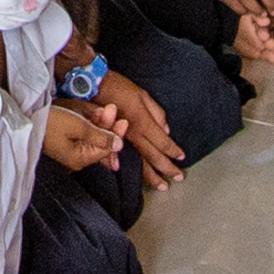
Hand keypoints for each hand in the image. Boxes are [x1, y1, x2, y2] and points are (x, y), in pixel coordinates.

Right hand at [43, 102, 122, 173]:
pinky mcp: (65, 140)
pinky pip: (83, 134)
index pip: (106, 149)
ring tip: (102, 109)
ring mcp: (70, 149)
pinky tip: (92, 114)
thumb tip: (118, 144)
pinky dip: (89, 124)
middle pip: (100, 143)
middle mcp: (76, 157)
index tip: (123, 120)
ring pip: (92, 136)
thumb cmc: (50, 123)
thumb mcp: (79, 127)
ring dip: (99, 122)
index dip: (116, 134)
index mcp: (80, 158)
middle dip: (108, 125)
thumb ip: (101, 136)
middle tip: (111, 109)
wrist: (25, 118)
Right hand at [91, 73, 185, 187]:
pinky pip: (123, 162)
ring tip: (161, 186)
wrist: (92, 87)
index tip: (181, 157)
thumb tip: (166, 130)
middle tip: (178, 178)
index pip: (162, 142)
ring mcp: (121, 141)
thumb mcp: (142, 95)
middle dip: (167, 169)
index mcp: (143, 123)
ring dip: (151, 177)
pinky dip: (129, 172)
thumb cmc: (118, 87)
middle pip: (153, 157)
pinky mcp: (110, 143)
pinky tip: (136, 179)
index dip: (173, 150)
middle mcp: (133, 136)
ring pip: (138, 164)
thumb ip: (156, 113)